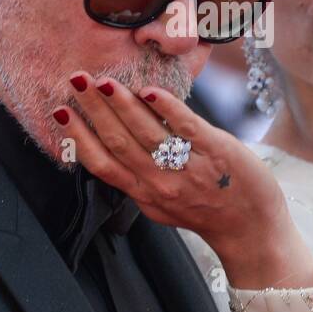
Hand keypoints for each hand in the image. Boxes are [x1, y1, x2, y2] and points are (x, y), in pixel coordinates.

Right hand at [53, 71, 312, 289]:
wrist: (251, 230)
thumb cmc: (206, 211)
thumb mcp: (162, 204)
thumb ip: (138, 180)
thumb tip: (112, 151)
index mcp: (144, 194)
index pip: (103, 164)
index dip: (79, 138)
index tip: (60, 112)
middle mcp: (161, 184)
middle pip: (118, 143)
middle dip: (93, 110)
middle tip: (75, 81)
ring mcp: (189, 168)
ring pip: (146, 134)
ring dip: (122, 105)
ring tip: (103, 81)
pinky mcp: (217, 152)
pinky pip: (185, 127)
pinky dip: (165, 108)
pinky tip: (148, 91)